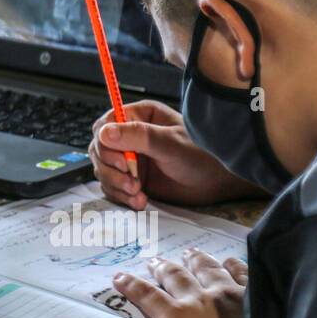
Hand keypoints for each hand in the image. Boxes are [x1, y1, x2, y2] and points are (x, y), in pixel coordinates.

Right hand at [88, 100, 254, 209]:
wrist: (218, 182)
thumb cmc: (202, 154)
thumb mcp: (170, 143)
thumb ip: (139, 137)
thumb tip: (105, 132)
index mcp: (139, 117)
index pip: (105, 125)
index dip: (106, 144)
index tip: (122, 161)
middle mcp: (130, 136)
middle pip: (99, 150)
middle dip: (111, 169)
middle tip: (132, 181)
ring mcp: (130, 158)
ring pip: (103, 170)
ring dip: (116, 185)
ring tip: (137, 192)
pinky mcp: (132, 178)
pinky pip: (113, 187)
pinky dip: (122, 197)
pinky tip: (140, 200)